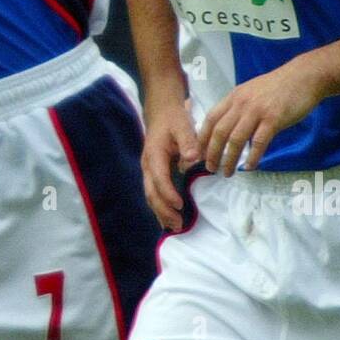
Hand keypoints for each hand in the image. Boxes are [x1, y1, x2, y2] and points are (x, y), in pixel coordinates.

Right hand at [141, 99, 200, 231]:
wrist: (162, 112)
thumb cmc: (173, 119)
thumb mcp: (182, 125)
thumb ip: (188, 141)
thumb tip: (192, 158)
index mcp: (154, 154)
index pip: (159, 178)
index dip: (168, 193)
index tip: (180, 205)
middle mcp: (147, 165)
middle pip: (151, 192)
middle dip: (163, 210)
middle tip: (178, 224)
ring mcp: (148, 170)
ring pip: (150, 195)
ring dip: (161, 212)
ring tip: (175, 226)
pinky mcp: (153, 174)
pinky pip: (154, 193)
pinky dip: (160, 207)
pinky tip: (168, 219)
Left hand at [198, 60, 322, 177]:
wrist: (304, 76)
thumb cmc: (278, 87)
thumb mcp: (251, 91)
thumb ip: (239, 107)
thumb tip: (228, 128)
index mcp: (234, 96)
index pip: (210, 118)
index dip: (202, 137)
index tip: (199, 153)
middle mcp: (241, 103)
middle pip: (219, 131)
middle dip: (212, 153)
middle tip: (210, 168)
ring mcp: (257, 111)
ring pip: (235, 139)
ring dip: (229, 159)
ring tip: (227, 172)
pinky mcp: (273, 119)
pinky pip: (258, 142)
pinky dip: (253, 157)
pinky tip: (250, 167)